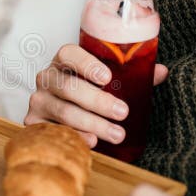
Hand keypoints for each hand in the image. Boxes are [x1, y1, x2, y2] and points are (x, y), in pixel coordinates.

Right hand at [24, 44, 167, 146]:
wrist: (62, 117)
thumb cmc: (89, 94)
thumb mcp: (109, 83)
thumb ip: (133, 76)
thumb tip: (161, 72)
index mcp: (64, 62)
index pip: (68, 53)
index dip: (86, 63)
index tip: (107, 77)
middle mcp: (47, 78)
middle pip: (68, 86)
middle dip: (97, 100)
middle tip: (122, 112)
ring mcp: (38, 101)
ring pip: (63, 111)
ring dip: (92, 123)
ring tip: (117, 134)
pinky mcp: (33, 123)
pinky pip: (51, 131)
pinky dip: (74, 137)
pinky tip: (92, 142)